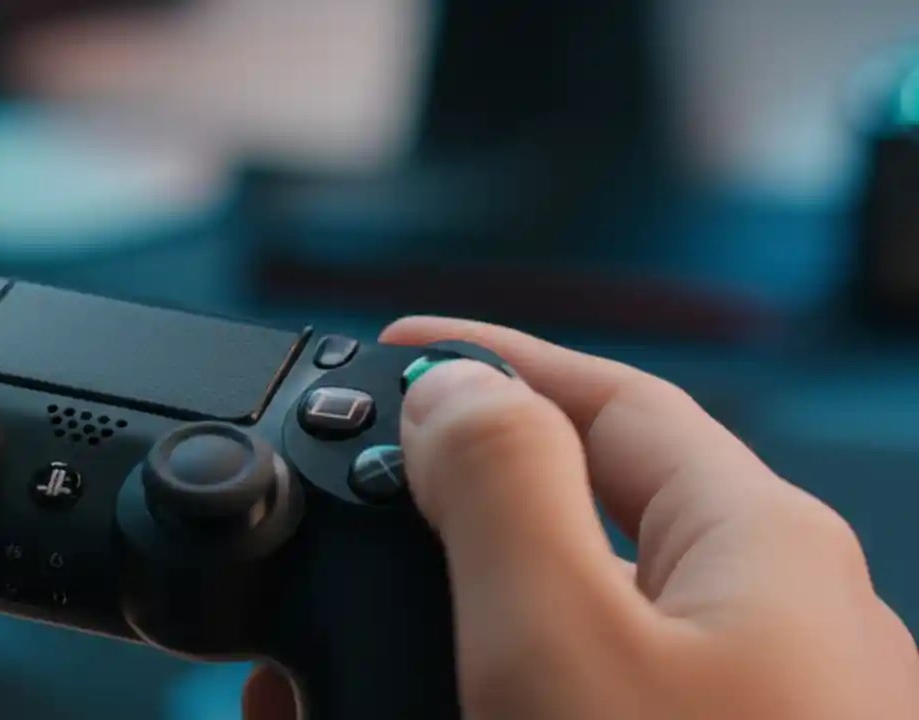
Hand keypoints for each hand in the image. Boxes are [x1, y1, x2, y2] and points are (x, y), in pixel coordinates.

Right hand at [245, 316, 918, 718]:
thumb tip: (458, 388)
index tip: (393, 351)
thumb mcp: (561, 642)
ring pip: (564, 620)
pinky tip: (409, 710)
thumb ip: (503, 488)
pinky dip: (478, 689)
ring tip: (341, 638)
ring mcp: (736, 715)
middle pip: (586, 505)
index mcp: (757, 548)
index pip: (608, 400)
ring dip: (447, 611)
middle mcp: (766, 625)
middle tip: (354, 496)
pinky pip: (567, 699)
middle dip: (459, 490)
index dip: (496, 361)